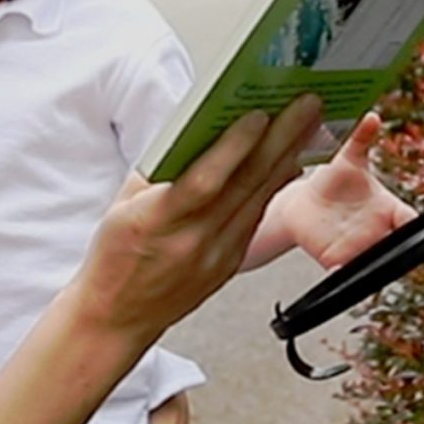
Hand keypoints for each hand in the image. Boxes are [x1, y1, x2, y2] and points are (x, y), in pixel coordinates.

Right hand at [76, 96, 325, 346]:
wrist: (118, 316)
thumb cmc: (116, 257)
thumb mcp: (122, 206)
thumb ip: (158, 169)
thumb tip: (195, 129)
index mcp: (157, 221)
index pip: (204, 181)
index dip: (234, 147)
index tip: (259, 116)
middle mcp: (192, 240)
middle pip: (244, 184)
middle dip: (280, 139)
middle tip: (306, 106)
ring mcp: (215, 255)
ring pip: (258, 198)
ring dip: (286, 157)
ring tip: (307, 125)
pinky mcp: (228, 264)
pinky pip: (255, 218)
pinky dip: (273, 186)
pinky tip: (289, 163)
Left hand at [259, 112, 416, 268]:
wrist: (303, 204)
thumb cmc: (334, 180)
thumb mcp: (346, 157)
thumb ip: (359, 137)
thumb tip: (370, 115)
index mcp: (387, 208)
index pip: (409, 220)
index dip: (413, 224)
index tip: (411, 222)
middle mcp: (377, 232)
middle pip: (394, 247)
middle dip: (396, 250)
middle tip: (389, 245)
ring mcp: (357, 249)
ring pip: (371, 264)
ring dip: (371, 266)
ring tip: (363, 259)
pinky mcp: (335, 261)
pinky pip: (343, 273)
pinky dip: (342, 275)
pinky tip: (338, 270)